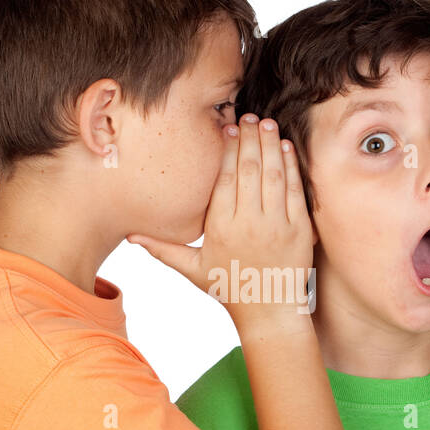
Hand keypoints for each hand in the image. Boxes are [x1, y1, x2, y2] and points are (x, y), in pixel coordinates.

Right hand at [127, 114, 313, 336]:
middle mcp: (249, 223)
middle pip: (249, 169)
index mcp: (221, 228)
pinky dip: (291, 166)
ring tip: (266, 123)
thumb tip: (130, 237)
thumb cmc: (230, 289)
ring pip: (273, 174)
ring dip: (270, 145)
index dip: (227, 149)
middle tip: (248, 116)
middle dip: (249, 138)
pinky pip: (295, 190)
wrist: (270, 313)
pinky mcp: (300, 230)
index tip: (227, 128)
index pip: (224, 178)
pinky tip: (286, 148)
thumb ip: (163, 249)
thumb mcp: (193, 269)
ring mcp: (277, 225)